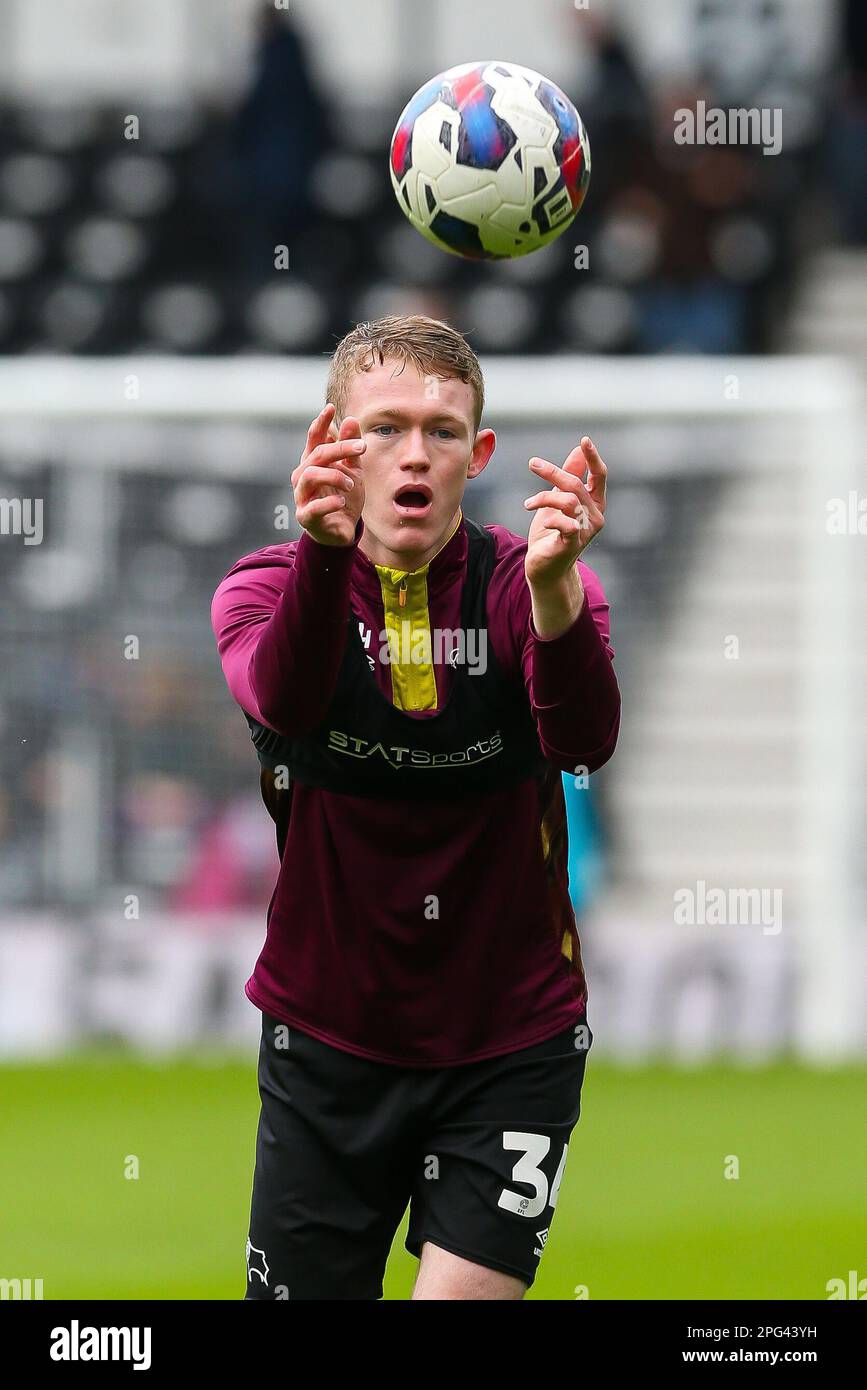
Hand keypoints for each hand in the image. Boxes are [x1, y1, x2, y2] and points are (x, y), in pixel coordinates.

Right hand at [291, 403, 365, 546]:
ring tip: (351, 484)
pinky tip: (341, 501)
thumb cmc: (344, 498)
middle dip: (340, 448)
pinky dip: (329, 502)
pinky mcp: (306, 517)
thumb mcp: (353, 471)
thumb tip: (351, 419)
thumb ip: (351, 449)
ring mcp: (302, 497)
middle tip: (362, 448)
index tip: (331, 408)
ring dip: (334, 476)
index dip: (320, 423)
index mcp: (313, 463)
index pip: (314, 439)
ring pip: (310, 476)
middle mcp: (302, 477)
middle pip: (317, 454)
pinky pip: (313, 507)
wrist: (342, 532)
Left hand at [523, 436, 606, 587]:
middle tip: (533, 463)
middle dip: (553, 472)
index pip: (599, 476)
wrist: (545, 569)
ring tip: (528, 504)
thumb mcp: (558, 501)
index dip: (593, 458)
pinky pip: (565, 524)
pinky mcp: (573, 544)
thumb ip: (570, 477)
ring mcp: (586, 531)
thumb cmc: (551, 534)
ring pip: (568, 501)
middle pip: (576, 485)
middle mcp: (595, 516)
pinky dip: (550, 518)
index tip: (584, 440)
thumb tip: (578, 451)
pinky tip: (540, 521)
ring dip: (544, 497)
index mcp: (594, 504)